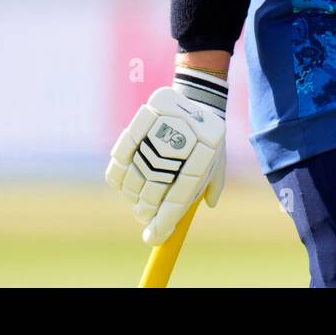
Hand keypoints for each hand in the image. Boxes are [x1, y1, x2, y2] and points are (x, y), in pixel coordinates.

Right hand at [105, 82, 226, 244]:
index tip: (153, 237)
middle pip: (150, 198)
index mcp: (200, 161)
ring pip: (132, 186)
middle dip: (147, 215)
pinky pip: (117, 167)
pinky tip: (127, 181)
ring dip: (134, 199)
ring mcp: (153, 140)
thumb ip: (214, 184)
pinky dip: (119, 180)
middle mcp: (175, 152)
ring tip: (140, 198)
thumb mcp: (218, 158)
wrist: (195, 96)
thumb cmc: (207, 134)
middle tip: (148, 218)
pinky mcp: (135, 130)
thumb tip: (209, 205)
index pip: (174, 204)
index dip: (161, 225)